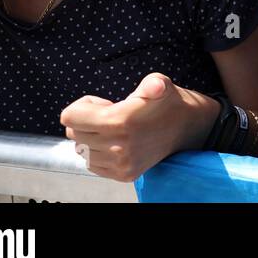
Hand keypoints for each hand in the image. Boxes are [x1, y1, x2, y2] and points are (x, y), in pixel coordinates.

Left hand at [61, 74, 215, 181]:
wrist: (188, 127)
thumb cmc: (169, 102)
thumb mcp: (160, 83)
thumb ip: (152, 84)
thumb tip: (154, 88)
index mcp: (119, 122)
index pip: (69, 117)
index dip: (82, 106)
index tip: (102, 103)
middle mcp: (117, 146)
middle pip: (73, 133)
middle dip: (85, 121)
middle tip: (109, 114)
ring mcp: (120, 163)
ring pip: (81, 150)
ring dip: (91, 138)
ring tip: (114, 129)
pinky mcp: (124, 174)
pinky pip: (92, 165)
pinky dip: (98, 153)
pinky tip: (117, 142)